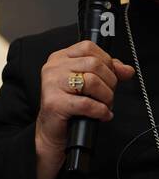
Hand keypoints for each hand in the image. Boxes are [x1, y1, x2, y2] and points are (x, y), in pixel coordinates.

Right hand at [34, 40, 133, 178]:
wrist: (53, 130)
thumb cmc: (69, 105)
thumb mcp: (88, 83)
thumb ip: (107, 71)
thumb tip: (126, 70)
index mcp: (59, 59)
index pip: (88, 48)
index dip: (106, 61)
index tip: (110, 76)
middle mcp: (52, 68)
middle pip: (94, 65)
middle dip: (109, 82)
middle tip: (108, 95)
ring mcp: (51, 85)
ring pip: (92, 82)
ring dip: (106, 97)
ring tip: (104, 105)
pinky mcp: (54, 103)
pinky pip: (87, 103)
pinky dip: (100, 111)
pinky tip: (101, 115)